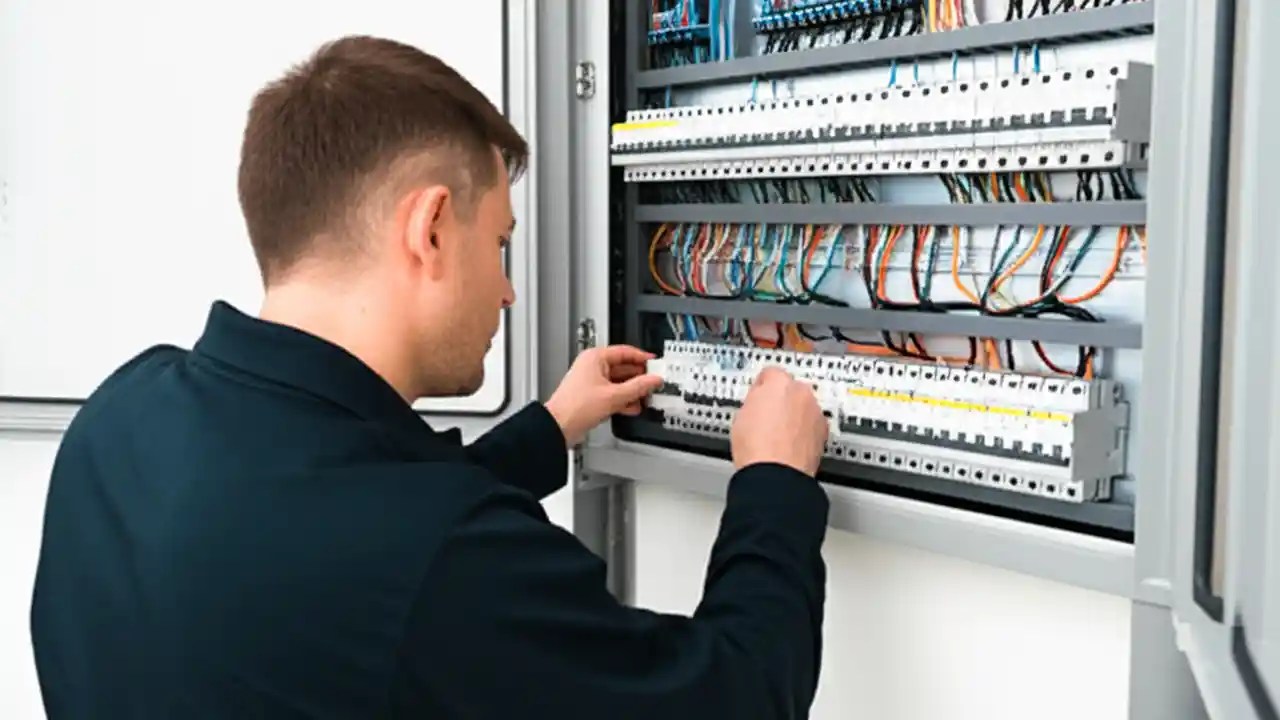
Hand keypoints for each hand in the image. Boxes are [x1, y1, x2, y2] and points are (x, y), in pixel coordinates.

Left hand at [545, 345, 663, 445]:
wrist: (558, 426)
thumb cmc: (575, 407)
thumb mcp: (614, 395)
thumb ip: (638, 387)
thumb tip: (653, 380)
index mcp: (594, 358)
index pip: (624, 352)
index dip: (642, 357)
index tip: (654, 363)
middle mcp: (592, 367)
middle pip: (623, 368)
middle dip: (639, 377)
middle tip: (653, 383)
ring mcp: (591, 382)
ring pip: (619, 382)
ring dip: (632, 390)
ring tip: (646, 396)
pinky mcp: (592, 397)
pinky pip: (613, 393)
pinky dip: (623, 399)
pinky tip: (632, 406)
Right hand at [731, 367, 827, 476]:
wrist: (775, 474)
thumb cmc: (757, 447)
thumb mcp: (741, 416)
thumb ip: (754, 400)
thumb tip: (756, 403)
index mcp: (778, 383)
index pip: (770, 373)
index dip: (761, 386)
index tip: (758, 395)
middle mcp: (801, 394)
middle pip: (791, 389)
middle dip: (782, 400)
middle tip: (767, 417)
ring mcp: (815, 413)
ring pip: (804, 407)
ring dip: (795, 416)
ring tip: (778, 434)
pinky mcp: (823, 432)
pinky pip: (812, 425)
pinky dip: (805, 431)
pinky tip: (790, 444)